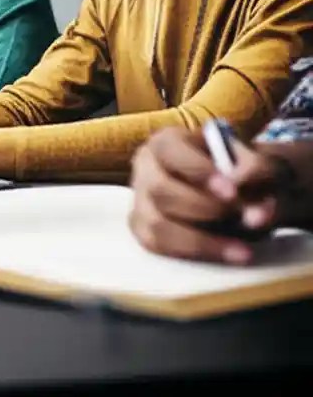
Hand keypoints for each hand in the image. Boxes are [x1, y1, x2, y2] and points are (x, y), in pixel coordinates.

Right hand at [128, 126, 310, 264]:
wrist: (238, 190)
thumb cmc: (239, 170)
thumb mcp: (254, 162)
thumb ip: (257, 177)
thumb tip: (253, 215)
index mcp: (166, 142)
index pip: (172, 152)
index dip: (199, 172)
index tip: (231, 192)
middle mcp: (145, 168)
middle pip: (160, 190)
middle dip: (202, 208)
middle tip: (240, 218)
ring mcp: (139, 200)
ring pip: (156, 224)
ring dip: (201, 240)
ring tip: (240, 249)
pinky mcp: (142, 227)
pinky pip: (156, 245)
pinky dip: (192, 253)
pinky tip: (224, 254)